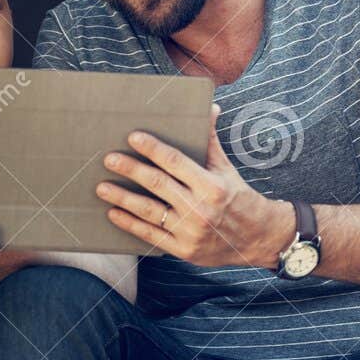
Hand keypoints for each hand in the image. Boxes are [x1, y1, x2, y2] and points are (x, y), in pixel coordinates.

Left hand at [96, 105, 295, 268]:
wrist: (258, 240)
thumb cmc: (238, 198)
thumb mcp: (227, 170)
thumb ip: (211, 142)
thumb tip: (209, 108)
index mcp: (212, 186)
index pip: (175, 162)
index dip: (152, 148)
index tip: (133, 138)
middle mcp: (200, 209)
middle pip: (157, 184)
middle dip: (130, 170)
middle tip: (109, 159)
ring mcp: (190, 232)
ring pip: (149, 211)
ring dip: (122, 198)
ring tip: (102, 188)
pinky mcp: (183, 250)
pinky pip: (150, 235)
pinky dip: (130, 224)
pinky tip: (114, 213)